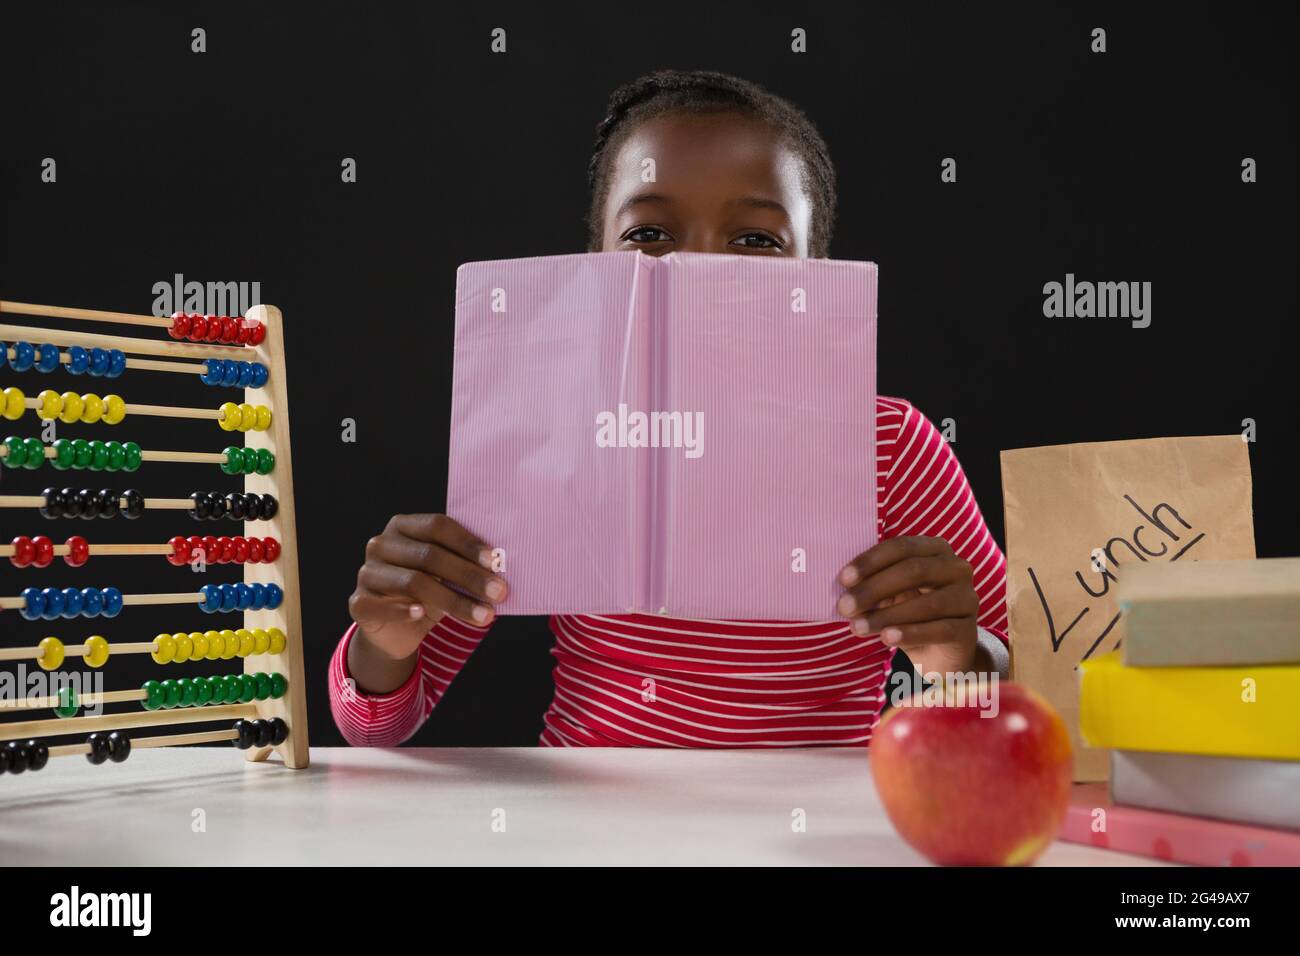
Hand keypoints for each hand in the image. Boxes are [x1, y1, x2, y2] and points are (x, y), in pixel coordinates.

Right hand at [348, 513, 507, 661]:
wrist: (396, 630)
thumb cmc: (428, 592)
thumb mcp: (447, 575)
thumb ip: (466, 565)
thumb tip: (501, 567)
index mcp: (403, 526)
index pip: (437, 526)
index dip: (467, 543)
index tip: (495, 562)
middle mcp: (381, 544)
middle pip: (429, 555)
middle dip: (469, 575)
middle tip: (498, 592)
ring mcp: (367, 573)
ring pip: (414, 582)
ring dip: (454, 601)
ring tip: (483, 615)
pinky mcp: (359, 602)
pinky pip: (383, 606)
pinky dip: (404, 610)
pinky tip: (422, 615)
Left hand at [836, 536, 980, 673]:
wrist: (940, 653)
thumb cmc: (909, 614)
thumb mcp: (889, 595)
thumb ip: (872, 586)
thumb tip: (843, 589)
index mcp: (936, 549)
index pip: (902, 547)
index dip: (871, 561)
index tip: (843, 579)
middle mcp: (957, 568)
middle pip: (914, 571)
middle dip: (874, 589)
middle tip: (844, 606)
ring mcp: (967, 598)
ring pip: (927, 604)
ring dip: (887, 616)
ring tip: (857, 627)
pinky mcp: (969, 629)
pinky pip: (939, 629)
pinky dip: (910, 633)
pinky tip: (886, 638)